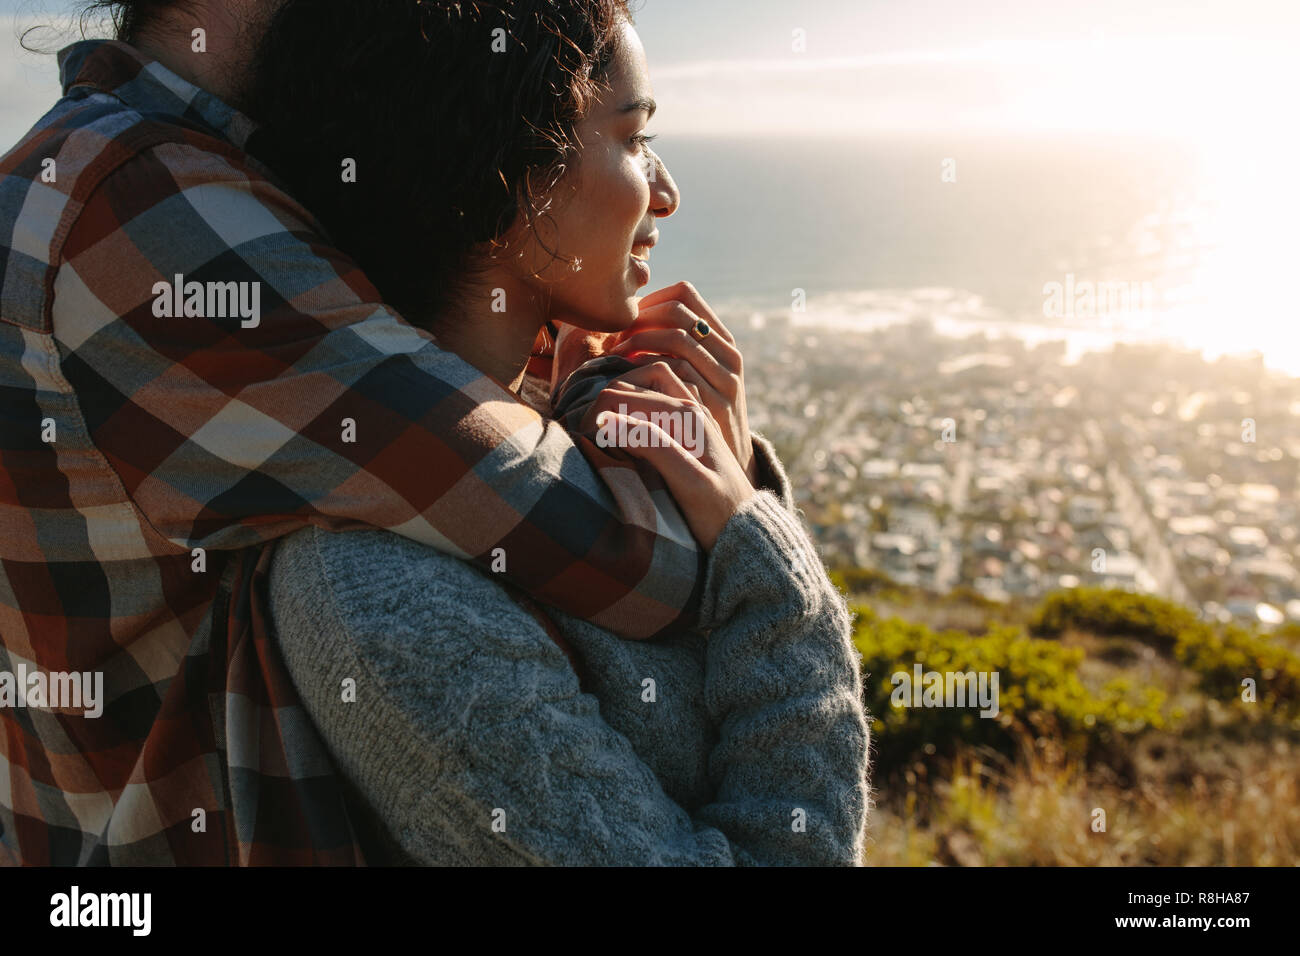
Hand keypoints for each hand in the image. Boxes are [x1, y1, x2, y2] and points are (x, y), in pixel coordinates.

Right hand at [584, 379, 754, 550]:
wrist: (746, 532)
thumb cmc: (719, 513)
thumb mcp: (688, 483)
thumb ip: (653, 446)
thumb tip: (607, 420)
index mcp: (688, 416)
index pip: (627, 393)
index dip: (598, 410)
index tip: (579, 436)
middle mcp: (690, 410)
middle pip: (635, 384)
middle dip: (604, 400)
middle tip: (581, 431)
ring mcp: (688, 420)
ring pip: (643, 391)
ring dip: (616, 401)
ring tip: (594, 428)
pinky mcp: (686, 433)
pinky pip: (653, 405)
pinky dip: (630, 410)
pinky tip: (618, 431)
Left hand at [605, 282, 757, 485]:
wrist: (729, 470)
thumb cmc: (701, 423)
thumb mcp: (699, 384)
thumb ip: (677, 355)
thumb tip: (631, 323)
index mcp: (724, 344)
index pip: (686, 294)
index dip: (649, 299)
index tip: (624, 318)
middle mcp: (728, 357)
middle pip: (677, 313)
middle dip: (638, 321)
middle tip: (613, 338)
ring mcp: (722, 380)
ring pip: (676, 340)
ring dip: (637, 343)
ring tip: (614, 357)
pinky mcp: (711, 404)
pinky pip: (674, 372)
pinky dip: (644, 369)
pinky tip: (626, 378)